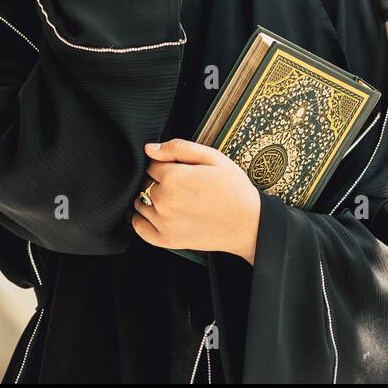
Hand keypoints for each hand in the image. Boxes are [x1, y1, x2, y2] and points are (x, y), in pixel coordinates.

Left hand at [132, 139, 261, 264]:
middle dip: (159, 181)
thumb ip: (179, 148)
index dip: (167, 164)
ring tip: (176, 200)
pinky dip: (144, 219)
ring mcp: (163, 222)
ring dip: (151, 199)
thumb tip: (149, 149)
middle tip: (184, 186)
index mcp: (173, 178)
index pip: (152, 164)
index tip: (183, 171)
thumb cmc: (233, 188)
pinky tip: (160, 214)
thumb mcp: (213, 158)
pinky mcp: (165, 240)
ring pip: (140, 202)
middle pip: (145, 183)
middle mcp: (164, 201)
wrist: (248, 223)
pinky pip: (139, 226)